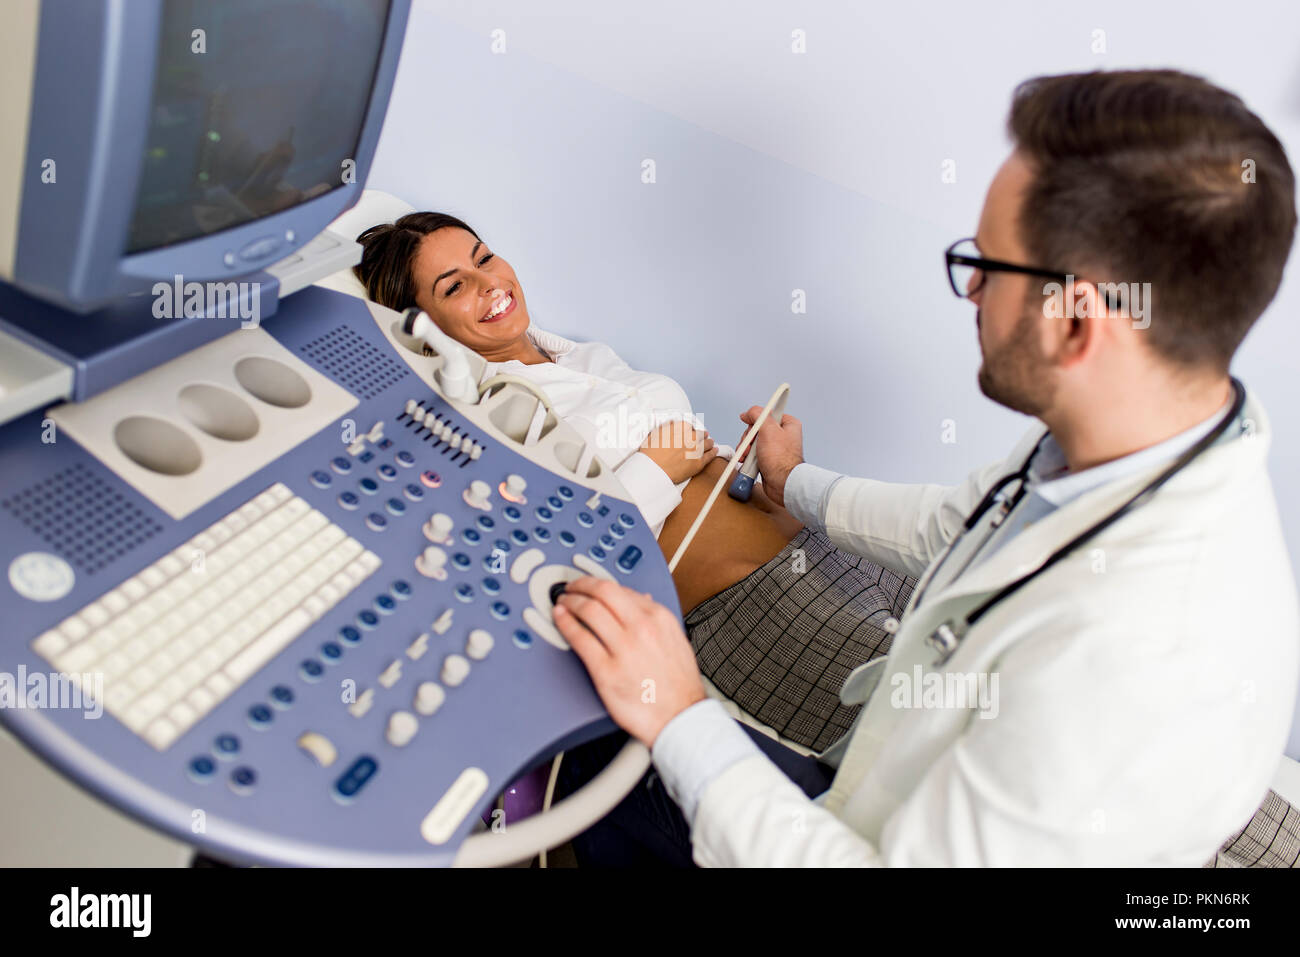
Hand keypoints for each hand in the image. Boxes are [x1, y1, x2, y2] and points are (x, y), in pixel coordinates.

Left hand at [552, 578, 707, 747]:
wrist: (680, 718)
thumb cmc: (678, 685)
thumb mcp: (675, 640)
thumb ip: (656, 618)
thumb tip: (641, 599)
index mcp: (658, 618)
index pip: (622, 589)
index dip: (599, 584)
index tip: (590, 586)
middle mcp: (642, 628)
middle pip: (602, 592)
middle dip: (581, 585)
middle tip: (571, 587)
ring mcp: (623, 649)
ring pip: (588, 610)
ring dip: (570, 601)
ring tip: (563, 602)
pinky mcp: (606, 671)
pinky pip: (579, 638)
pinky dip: (565, 624)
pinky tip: (560, 619)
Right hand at [638, 420, 717, 483]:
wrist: (653, 471)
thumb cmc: (651, 454)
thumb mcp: (654, 434)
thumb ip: (666, 428)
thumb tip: (671, 425)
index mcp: (680, 428)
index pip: (689, 425)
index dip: (689, 430)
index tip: (689, 432)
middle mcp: (690, 436)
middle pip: (700, 433)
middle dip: (700, 435)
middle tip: (700, 437)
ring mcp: (696, 449)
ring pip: (708, 443)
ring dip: (708, 442)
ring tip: (709, 443)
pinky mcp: (699, 462)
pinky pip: (711, 455)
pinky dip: (713, 452)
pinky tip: (715, 450)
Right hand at [737, 407, 804, 507]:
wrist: (782, 483)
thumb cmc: (781, 460)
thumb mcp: (768, 429)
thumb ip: (758, 415)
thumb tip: (749, 412)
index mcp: (787, 424)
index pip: (767, 414)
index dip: (756, 420)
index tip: (750, 424)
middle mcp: (782, 435)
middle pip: (757, 429)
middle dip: (749, 438)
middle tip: (749, 445)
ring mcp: (774, 448)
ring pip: (753, 442)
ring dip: (746, 449)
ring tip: (746, 456)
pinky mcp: (768, 459)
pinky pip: (753, 454)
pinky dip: (747, 457)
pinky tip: (746, 461)